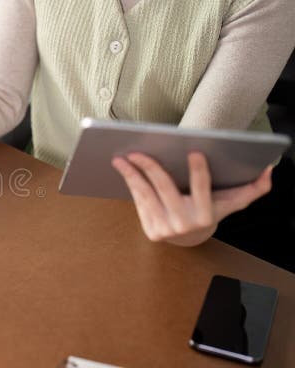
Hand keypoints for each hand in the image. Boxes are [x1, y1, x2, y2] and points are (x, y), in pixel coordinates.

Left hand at [112, 152, 272, 246]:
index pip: (203, 189)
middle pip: (166, 190)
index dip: (199, 171)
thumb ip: (253, 188)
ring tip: (120, 159)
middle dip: (151, 168)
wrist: (190, 239)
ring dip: (131, 175)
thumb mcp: (232, 202)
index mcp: (205, 214)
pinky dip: (131, 185)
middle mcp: (185, 223)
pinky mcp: (151, 231)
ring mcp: (166, 228)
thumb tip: (270, 170)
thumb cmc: (210, 211)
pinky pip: (139, 203)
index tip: (194, 151)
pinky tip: (124, 170)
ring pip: (146, 196)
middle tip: (137, 151)